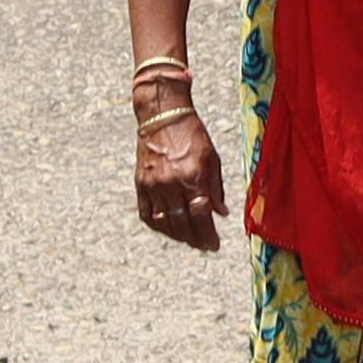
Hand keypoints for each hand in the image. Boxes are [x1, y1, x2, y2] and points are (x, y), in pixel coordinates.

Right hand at [132, 89, 225, 249]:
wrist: (162, 115)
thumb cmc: (192, 134)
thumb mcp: (212, 157)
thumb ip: (216, 187)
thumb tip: (221, 213)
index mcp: (193, 176)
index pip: (201, 215)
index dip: (208, 234)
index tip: (214, 245)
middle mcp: (171, 183)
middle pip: (183, 223)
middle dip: (195, 239)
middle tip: (204, 246)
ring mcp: (153, 185)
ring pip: (164, 223)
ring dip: (178, 236)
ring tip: (189, 239)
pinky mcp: (140, 184)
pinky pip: (147, 214)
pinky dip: (158, 226)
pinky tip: (168, 229)